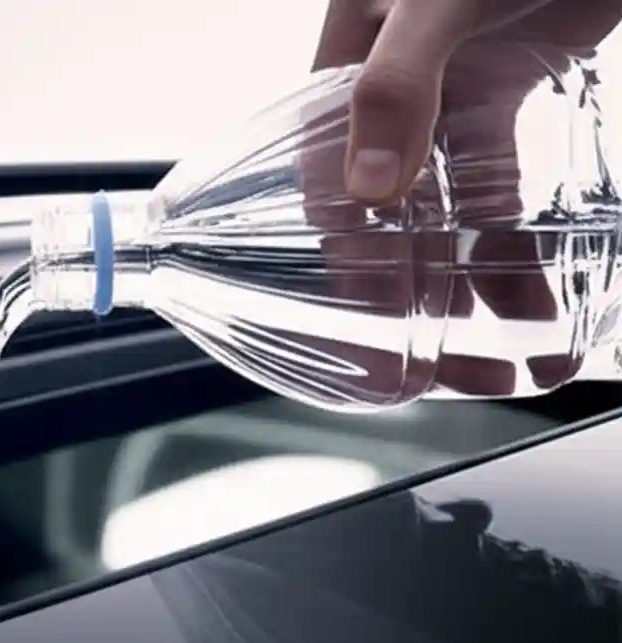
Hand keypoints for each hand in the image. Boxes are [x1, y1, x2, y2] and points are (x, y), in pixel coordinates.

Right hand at [284, 0, 621, 403]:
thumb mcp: (438, 0)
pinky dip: (521, 249)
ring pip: (446, 224)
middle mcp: (386, 104)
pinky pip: (501, 196)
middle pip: (386, 229)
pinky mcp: (503, 101)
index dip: (345, 282)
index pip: (326, 198)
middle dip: (415, 312)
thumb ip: (395, 85)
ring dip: (478, 296)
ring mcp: (445, 106)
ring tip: (514, 360)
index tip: (374, 353)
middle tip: (449, 378)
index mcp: (341, 78)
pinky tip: (543, 303)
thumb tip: (370, 190)